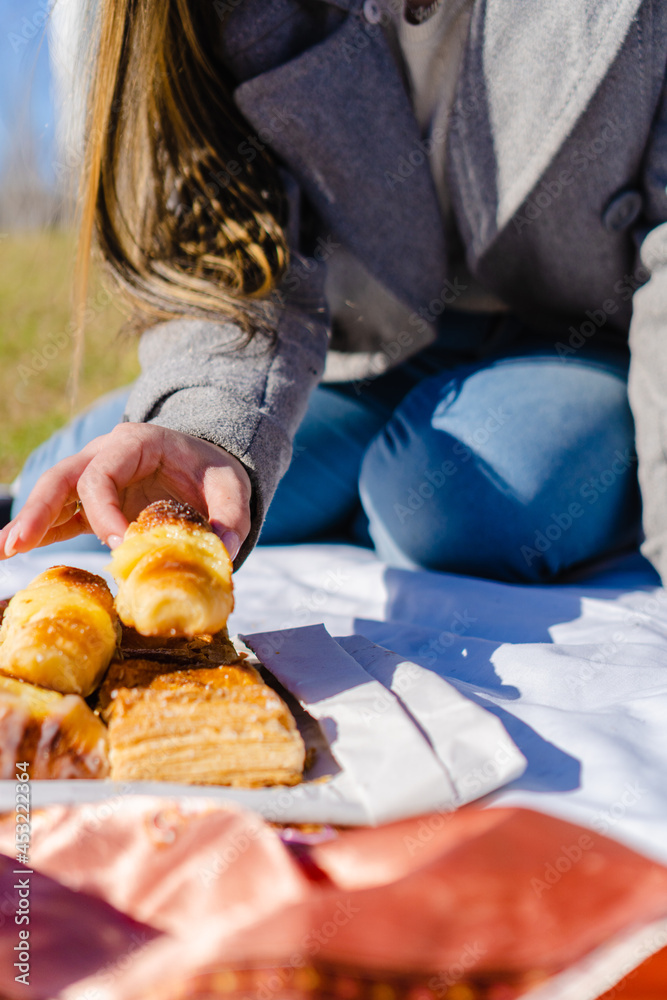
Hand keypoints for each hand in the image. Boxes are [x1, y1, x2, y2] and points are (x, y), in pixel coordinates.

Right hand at [0, 423, 250, 561]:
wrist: (208, 465)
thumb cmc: (215, 472)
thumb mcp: (233, 487)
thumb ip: (232, 517)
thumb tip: (223, 553)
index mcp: (137, 443)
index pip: (104, 472)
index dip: (103, 510)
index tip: (116, 545)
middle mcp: (107, 454)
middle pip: (63, 477)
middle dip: (39, 510)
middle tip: (19, 543)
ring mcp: (95, 476)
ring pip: (54, 494)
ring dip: (30, 522)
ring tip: (3, 550)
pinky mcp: (94, 502)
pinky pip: (62, 515)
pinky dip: (41, 531)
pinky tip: (14, 549)